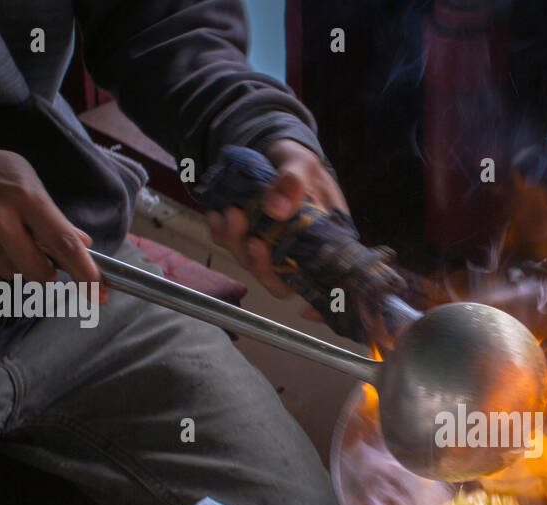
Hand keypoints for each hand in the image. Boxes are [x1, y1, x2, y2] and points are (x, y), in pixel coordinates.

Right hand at [0, 137, 101, 294]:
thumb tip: (83, 244)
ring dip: (18, 262)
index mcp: (26, 198)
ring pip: (14, 274)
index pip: (65, 245)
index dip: (86, 274)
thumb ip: (55, 215)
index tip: (100, 293)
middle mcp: (1, 221)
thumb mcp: (26, 179)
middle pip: (40, 273)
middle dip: (48, 272)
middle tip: (45, 258)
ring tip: (5, 233)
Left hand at [205, 138, 347, 321]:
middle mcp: (299, 252)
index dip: (322, 304)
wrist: (270, 151)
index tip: (307, 311)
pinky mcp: (248, 239)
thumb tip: (277, 210)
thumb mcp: (300, 164)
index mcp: (327, 241)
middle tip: (252, 240)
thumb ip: (292, 183)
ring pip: (255, 265)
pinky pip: (232, 246)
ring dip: (238, 245)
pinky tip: (216, 214)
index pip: (330, 282)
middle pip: (284, 280)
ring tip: (229, 214)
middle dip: (263, 267)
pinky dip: (221, 233)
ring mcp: (271, 248)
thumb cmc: (297, 163)